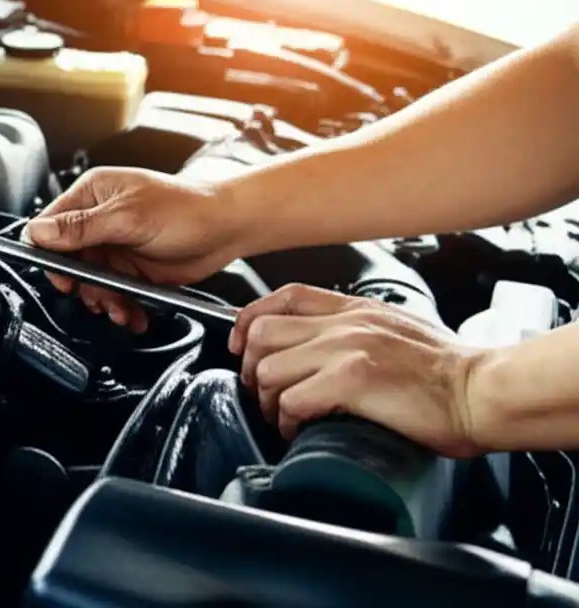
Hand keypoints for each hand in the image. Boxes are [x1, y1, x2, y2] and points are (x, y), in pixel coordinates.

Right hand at [21, 167, 242, 332]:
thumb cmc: (186, 209)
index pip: (49, 224)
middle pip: (67, 259)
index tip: (62, 275)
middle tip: (96, 296)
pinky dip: (120, 306)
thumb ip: (81, 228)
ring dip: (103, 300)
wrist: (227, 228)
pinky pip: (112, 292)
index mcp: (92, 194)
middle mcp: (99, 218)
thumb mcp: (128, 218)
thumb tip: (38, 233)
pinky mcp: (129, 267)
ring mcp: (114, 244)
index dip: (48, 253)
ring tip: (121, 308)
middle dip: (82, 284)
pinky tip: (132, 313)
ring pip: (90, 281)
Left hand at [231, 284, 488, 457]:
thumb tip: (321, 352)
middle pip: (263, 333)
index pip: (284, 296)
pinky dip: (286, 421)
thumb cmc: (449, 374)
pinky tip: (299, 430)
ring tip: (283, 418)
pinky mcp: (351, 381)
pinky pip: (291, 401)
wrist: (485, 391)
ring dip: (267, 401)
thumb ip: (358, 333)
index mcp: (356, 310)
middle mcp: (345, 324)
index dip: (250, 319)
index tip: (242, 345)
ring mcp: (346, 349)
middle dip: (252, 368)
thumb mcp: (397, 332)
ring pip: (268, 369)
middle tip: (265, 394)